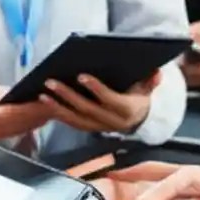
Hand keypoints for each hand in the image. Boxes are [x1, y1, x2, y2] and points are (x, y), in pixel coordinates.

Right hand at [0, 83, 53, 140]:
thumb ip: (14, 95)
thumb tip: (35, 94)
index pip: (18, 112)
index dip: (35, 108)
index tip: (50, 102)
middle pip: (23, 123)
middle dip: (41, 115)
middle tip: (58, 106)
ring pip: (23, 129)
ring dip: (39, 122)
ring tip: (53, 112)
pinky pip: (19, 132)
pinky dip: (32, 126)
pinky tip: (42, 120)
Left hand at [41, 71, 161, 134]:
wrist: (137, 119)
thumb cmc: (138, 97)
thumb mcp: (147, 88)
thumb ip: (151, 80)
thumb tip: (157, 72)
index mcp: (126, 110)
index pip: (109, 100)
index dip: (96, 89)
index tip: (81, 76)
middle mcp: (111, 122)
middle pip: (86, 109)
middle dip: (67, 96)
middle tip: (51, 82)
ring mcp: (98, 127)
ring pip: (75, 119)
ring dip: (57, 107)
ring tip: (42, 94)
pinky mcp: (89, 128)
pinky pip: (71, 122)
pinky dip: (58, 113)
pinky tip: (45, 103)